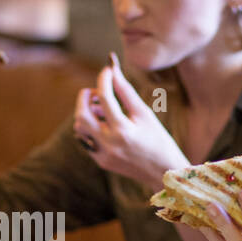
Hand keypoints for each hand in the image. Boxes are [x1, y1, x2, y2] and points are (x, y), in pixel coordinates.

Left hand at [73, 52, 187, 190]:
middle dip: (84, 98)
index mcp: (123, 130)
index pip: (104, 98)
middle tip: (94, 91)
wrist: (162, 172)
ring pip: (80, 128)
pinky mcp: (100, 161)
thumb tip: (112, 68)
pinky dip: (91, 127)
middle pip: (81, 116)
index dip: (104, 79)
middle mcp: (109, 144)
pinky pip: (86, 140)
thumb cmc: (157, 138)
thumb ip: (125, 91)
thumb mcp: (144, 113)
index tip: (107, 70)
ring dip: (85, 113)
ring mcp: (102, 155)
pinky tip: (105, 124)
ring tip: (101, 108)